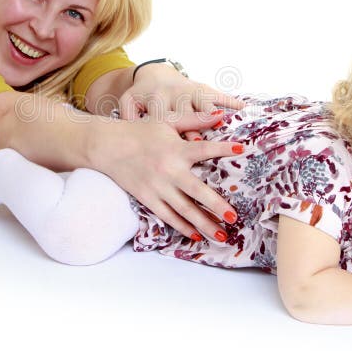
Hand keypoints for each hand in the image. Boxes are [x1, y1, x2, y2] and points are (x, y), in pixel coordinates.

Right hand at [90, 110, 241, 241]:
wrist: (108, 146)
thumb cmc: (140, 132)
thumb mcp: (167, 122)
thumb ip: (194, 120)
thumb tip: (220, 114)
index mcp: (176, 149)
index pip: (205, 148)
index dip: (224, 148)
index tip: (243, 149)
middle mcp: (168, 170)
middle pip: (197, 192)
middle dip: (217, 206)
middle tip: (234, 218)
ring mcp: (157, 187)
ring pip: (184, 210)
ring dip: (204, 224)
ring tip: (222, 235)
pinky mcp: (147, 198)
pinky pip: (167, 216)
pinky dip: (182, 227)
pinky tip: (196, 235)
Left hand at [118, 62, 243, 139]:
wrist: (153, 74)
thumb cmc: (142, 97)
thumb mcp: (129, 103)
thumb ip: (129, 117)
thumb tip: (132, 133)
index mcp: (157, 98)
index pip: (166, 115)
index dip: (175, 129)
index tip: (187, 143)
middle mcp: (175, 93)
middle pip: (187, 110)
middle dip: (196, 125)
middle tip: (204, 141)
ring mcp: (190, 89)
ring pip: (203, 101)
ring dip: (213, 112)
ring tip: (224, 123)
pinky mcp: (201, 86)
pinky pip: (217, 92)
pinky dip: (230, 99)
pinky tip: (243, 107)